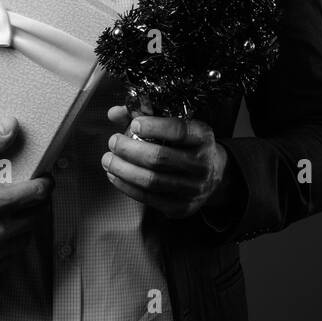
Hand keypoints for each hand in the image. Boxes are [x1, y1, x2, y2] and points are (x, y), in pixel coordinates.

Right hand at [0, 118, 52, 281]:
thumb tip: (12, 126)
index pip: (38, 194)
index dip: (44, 184)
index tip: (42, 179)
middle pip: (36, 217)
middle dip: (35, 204)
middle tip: (25, 195)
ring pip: (24, 239)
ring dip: (23, 225)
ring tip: (9, 213)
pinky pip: (8, 259)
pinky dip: (7, 246)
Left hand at [103, 100, 229, 218]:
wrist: (213, 175)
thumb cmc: (187, 145)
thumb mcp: (176, 126)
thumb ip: (145, 116)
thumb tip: (114, 113)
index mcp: (203, 138)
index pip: (179, 131)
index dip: (153, 126)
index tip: (134, 123)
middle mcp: (201, 164)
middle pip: (159, 158)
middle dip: (129, 149)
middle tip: (113, 142)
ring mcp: (192, 189)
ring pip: (151, 181)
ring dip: (123, 170)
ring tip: (108, 160)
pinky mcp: (181, 207)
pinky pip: (148, 198)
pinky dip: (126, 186)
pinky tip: (115, 176)